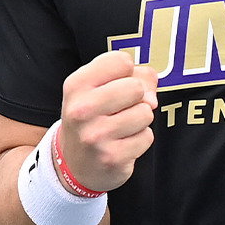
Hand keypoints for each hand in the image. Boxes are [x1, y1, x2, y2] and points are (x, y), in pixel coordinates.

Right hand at [57, 50, 158, 192]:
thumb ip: (133, 76)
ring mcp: (96, 136)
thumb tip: (151, 97)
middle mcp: (82, 110)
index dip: (127, 72)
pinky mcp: (112, 158)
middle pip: (136, 87)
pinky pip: (147, 137)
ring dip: (140, 120)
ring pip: (145, 113)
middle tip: (120, 109)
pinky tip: (123, 143)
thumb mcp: (99, 88)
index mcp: (76, 85)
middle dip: (136, 97)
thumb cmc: (93, 116)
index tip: (115, 84)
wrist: (73, 163)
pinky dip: (140, 139)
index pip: (122, 61)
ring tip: (121, 127)